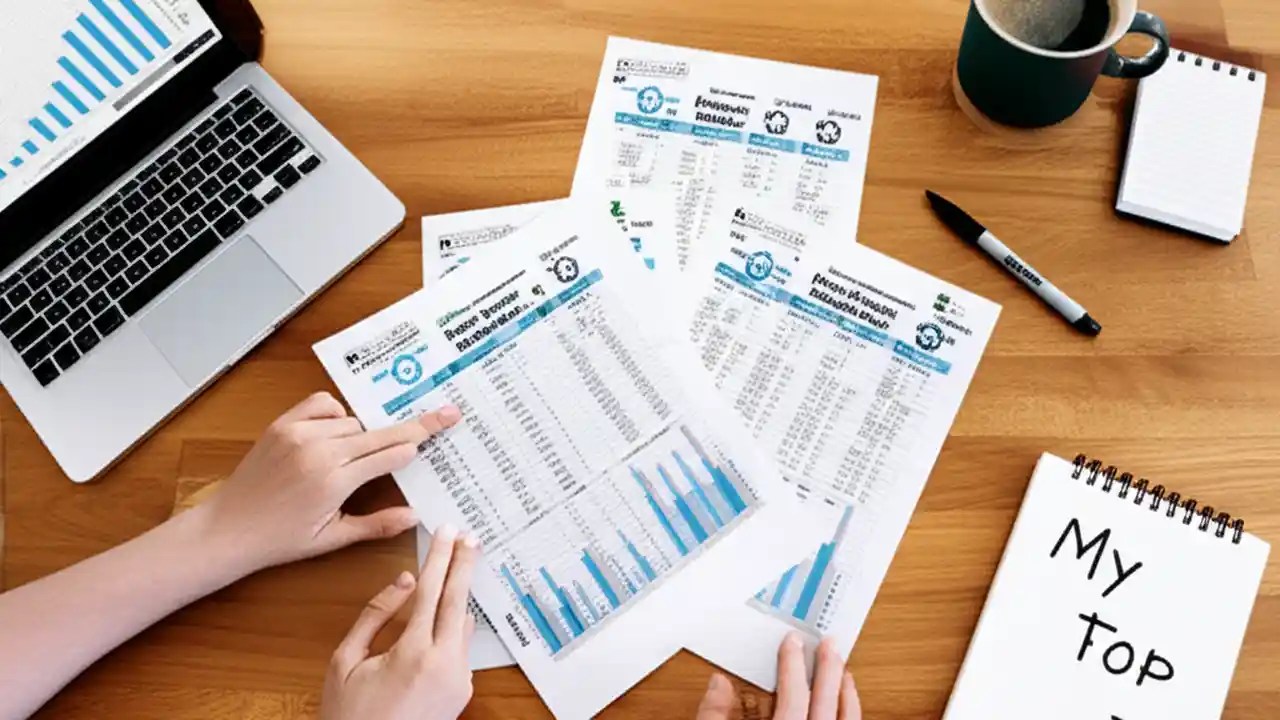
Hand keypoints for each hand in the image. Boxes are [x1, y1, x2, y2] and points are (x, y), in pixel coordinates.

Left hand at [195, 392, 460, 574]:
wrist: (227, 528)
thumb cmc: (280, 540)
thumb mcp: (331, 539)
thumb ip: (375, 525)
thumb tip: (414, 515)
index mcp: (334, 482)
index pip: (391, 455)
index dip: (421, 442)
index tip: (445, 425)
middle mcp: (319, 452)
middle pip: (381, 433)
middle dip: (414, 426)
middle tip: (445, 413)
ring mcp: (299, 434)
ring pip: (354, 421)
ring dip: (365, 433)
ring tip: (358, 456)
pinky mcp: (282, 424)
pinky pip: (323, 404)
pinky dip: (336, 414)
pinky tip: (335, 433)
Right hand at [321, 526, 478, 719]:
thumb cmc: (349, 716)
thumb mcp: (345, 662)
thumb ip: (374, 616)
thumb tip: (402, 581)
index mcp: (413, 653)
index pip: (431, 591)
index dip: (440, 557)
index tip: (446, 532)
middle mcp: (444, 665)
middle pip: (459, 601)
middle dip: (464, 564)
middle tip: (469, 537)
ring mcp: (458, 681)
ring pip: (463, 625)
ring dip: (458, 598)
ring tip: (457, 569)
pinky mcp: (463, 693)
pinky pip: (461, 650)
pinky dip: (452, 630)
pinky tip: (442, 620)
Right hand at [696, 633, 860, 719]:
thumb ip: (714, 716)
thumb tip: (718, 684)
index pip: (794, 697)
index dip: (792, 666)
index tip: (792, 641)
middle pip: (826, 704)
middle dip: (828, 670)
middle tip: (829, 643)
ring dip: (846, 693)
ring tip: (844, 670)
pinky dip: (851, 713)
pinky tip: (848, 702)